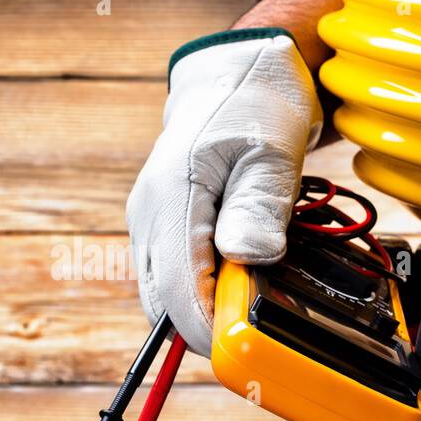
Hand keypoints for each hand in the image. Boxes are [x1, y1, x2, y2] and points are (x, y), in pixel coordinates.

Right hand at [126, 29, 321, 356]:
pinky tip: (241, 275)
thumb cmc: (256, 103)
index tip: (244, 346)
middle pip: (161, 303)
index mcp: (170, 197)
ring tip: (254, 293)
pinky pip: (175, 274)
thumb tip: (248, 257)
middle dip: (206, 326)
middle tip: (257, 325)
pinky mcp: (162, 227)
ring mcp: (150, 223)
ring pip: (166, 293)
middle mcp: (148, 216)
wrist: (237, 74)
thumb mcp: (272, 148)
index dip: (206, 329)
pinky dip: (205, 288)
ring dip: (206, 307)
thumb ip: (260, 204)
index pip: (175, 290)